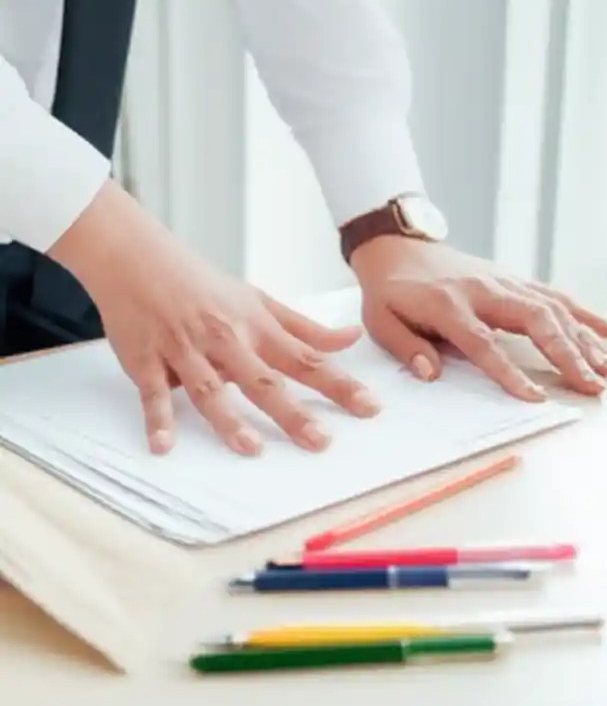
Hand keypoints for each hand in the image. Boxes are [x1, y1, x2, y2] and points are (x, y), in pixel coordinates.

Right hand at [50, 182, 377, 455]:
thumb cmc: (203, 284)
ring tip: (252, 448)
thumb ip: (306, 328)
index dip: (340, 384)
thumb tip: (353, 338)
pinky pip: (153, 393)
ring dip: (230, 420)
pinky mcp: (146, 360)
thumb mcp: (260, 301)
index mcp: (257, 328)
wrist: (136, 257)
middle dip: (293, 412)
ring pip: (210, 389)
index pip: (307, 360)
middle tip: (321, 442)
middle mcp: (226, 340)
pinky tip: (164, 445)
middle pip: (264, 381)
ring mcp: (185, 351)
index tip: (370, 407)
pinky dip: (158, 419)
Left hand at [350, 236, 606, 398]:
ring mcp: (506, 282)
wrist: (398, 244)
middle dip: (568, 354)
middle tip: (592, 384)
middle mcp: (485, 290)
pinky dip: (586, 314)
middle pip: (535, 321)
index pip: (484, 343)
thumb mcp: (380, 320)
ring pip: (553, 309)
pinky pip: (557, 296)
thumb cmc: (390, 289)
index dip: (510, 372)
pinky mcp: (517, 280)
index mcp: (449, 305)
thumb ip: (406, 347)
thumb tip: (431, 373)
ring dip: (583, 339)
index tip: (536, 396)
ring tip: (606, 369)